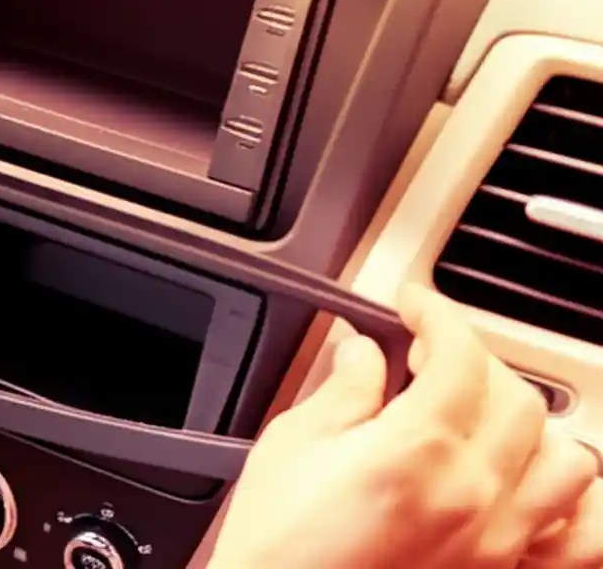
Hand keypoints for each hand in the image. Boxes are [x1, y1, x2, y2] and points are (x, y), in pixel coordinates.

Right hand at [206, 286, 598, 568]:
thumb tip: (364, 353)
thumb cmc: (278, 546)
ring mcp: (498, 543)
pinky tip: (540, 487)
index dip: (437, 314)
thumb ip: (342, 391)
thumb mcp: (292, 445)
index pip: (459, 354)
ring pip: (568, 459)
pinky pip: (582, 542)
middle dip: (475, 361)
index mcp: (416, 451)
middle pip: (517, 397)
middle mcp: (473, 495)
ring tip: (483, 418)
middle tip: (428, 357)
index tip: (415, 306)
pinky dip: (580, 507)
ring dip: (531, 425)